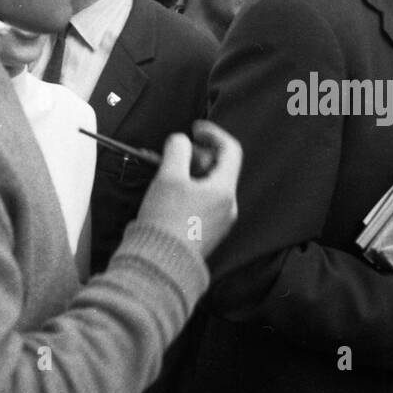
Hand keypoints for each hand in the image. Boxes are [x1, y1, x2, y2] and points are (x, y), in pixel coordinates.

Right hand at [134, 120, 241, 259]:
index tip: (195, 129)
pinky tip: (169, 191)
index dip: (213, 133)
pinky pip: (203, 201)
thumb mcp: (169, 176)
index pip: (231, 150)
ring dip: (190, 171)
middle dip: (197, 154)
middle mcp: (228, 206)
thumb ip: (177, 150)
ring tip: (166, 170)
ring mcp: (219, 221)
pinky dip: (189, 189)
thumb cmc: (166, 220)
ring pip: (210, 184)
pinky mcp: (206, 232)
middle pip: (219, 167)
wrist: (161, 263)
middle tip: (174, 151)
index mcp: (224, 190)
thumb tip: (180, 141)